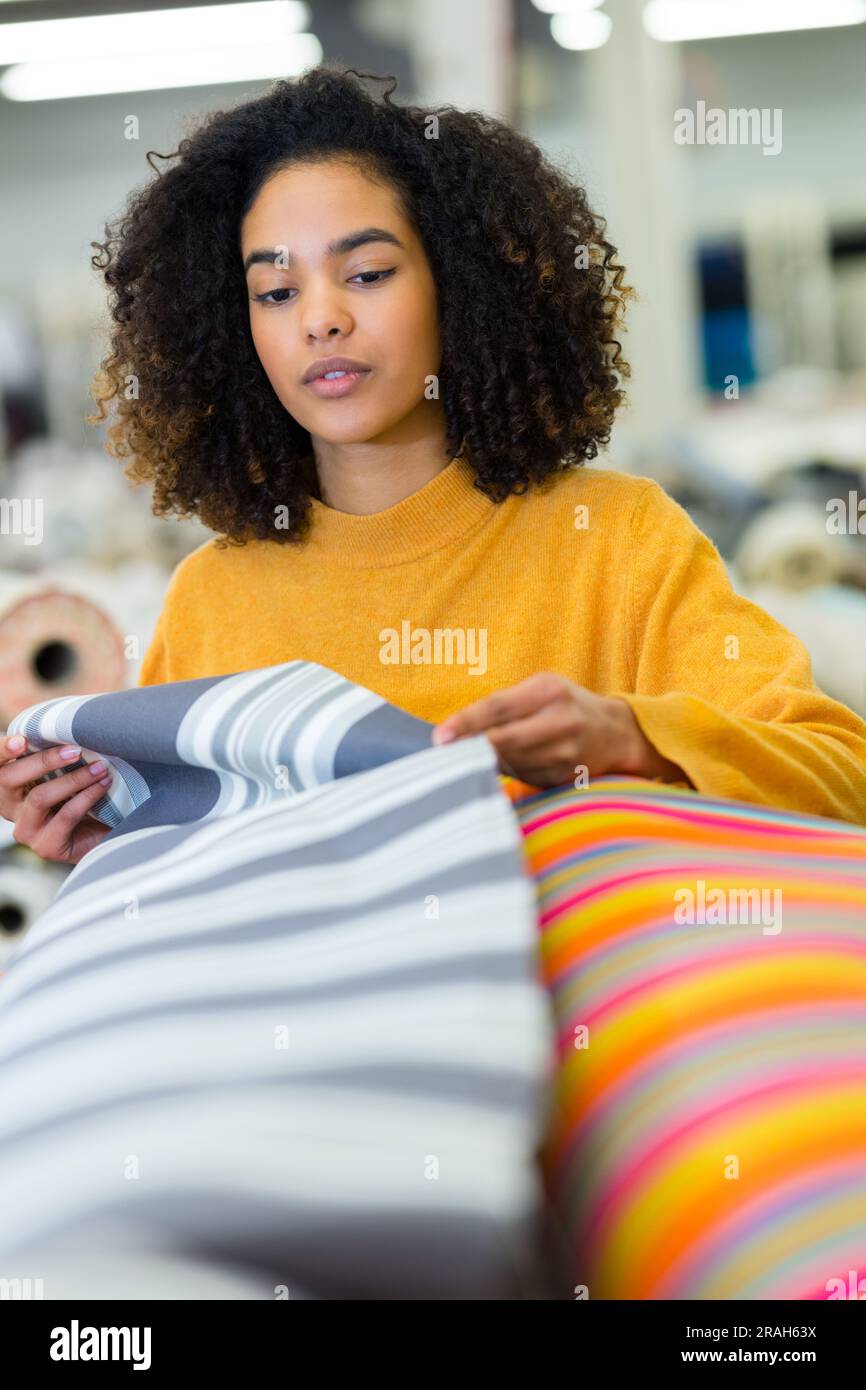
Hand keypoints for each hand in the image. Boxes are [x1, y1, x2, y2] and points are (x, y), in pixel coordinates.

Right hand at [0, 733, 112, 863]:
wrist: (102, 833)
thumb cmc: (81, 794)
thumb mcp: (65, 769)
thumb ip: (58, 751)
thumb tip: (71, 720)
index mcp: (8, 785)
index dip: (3, 749)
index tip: (22, 739)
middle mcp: (10, 807)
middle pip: (10, 778)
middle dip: (44, 760)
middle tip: (75, 749)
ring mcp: (25, 829)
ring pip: (40, 797)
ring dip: (73, 779)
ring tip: (99, 767)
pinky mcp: (45, 846)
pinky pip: (65, 816)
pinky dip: (86, 797)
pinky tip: (103, 785)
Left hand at [430, 673, 689, 787]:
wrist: (616, 732)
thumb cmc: (565, 704)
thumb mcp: (541, 688)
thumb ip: (506, 704)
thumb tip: (459, 731)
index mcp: (550, 692)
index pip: (499, 707)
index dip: (466, 722)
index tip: (439, 737)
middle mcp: (561, 722)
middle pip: (503, 740)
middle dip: (469, 747)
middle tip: (442, 754)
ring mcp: (565, 753)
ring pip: (510, 762)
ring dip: (486, 761)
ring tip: (469, 756)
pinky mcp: (565, 777)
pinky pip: (523, 777)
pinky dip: (507, 772)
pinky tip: (502, 765)